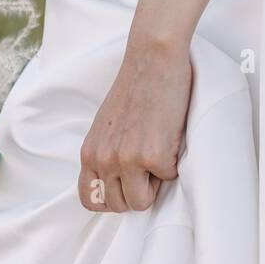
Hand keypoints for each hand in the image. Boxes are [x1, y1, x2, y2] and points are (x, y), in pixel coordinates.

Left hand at [78, 36, 192, 213]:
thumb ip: (106, 153)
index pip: (90, 200)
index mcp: (89, 153)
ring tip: (159, 152)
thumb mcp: (107, 126)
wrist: (153, 58)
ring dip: (155, 184)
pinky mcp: (154, 156)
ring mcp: (128, 160)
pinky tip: (171, 135)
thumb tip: (118, 181)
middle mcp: (104, 160)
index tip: (127, 184)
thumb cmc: (136, 86)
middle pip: (120, 205)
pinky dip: (175, 162)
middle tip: (149, 162)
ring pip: (142, 202)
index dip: (112, 198)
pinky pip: (170, 177)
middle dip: (138, 190)